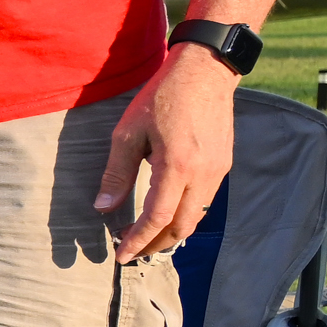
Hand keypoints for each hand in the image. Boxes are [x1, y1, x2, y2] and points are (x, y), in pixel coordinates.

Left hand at [97, 50, 236, 260]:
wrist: (205, 72)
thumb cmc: (162, 97)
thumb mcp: (128, 133)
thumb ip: (116, 172)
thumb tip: (103, 207)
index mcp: (178, 167)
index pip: (157, 218)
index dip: (137, 240)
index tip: (121, 254)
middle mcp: (203, 174)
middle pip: (181, 226)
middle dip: (156, 245)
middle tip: (133, 252)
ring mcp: (218, 170)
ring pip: (196, 216)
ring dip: (172, 232)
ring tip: (147, 239)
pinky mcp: (223, 164)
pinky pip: (205, 200)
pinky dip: (185, 215)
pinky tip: (168, 215)